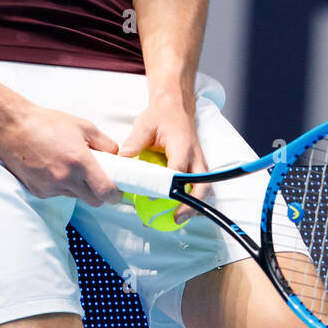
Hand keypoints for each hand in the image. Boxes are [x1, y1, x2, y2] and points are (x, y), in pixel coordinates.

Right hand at [0, 100, 122, 205]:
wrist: (13, 127)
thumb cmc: (46, 123)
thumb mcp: (83, 126)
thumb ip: (105, 143)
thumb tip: (117, 156)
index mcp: (80, 161)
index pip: (105, 192)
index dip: (115, 194)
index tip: (117, 190)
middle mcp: (65, 178)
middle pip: (93, 201)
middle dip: (99, 193)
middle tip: (98, 178)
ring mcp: (50, 187)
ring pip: (75, 197)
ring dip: (78, 187)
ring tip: (69, 164)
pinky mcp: (38, 191)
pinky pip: (58, 194)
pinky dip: (61, 185)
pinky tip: (53, 167)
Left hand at [118, 96, 211, 224]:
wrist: (175, 108)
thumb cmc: (160, 117)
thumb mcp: (144, 125)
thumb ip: (134, 142)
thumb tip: (122, 159)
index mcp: (182, 145)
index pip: (178, 170)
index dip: (169, 187)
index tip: (155, 199)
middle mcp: (195, 156)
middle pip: (201, 185)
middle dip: (191, 204)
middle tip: (176, 218)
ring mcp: (199, 163)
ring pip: (205, 188)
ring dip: (195, 205)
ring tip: (178, 218)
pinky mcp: (198, 167)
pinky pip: (201, 186)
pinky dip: (194, 200)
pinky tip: (180, 209)